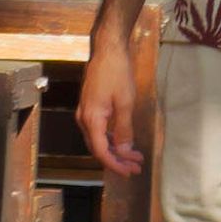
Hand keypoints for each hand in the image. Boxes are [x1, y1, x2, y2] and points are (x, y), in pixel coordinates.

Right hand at [79, 15, 154, 182]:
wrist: (107, 49)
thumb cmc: (116, 72)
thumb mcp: (126, 102)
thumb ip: (124, 128)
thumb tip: (124, 150)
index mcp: (91, 118)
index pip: (101, 151)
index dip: (115, 164)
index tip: (130, 172)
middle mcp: (84, 118)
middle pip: (98, 148)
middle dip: (117, 160)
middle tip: (136, 167)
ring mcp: (85, 112)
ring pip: (98, 140)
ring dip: (116, 150)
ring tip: (135, 157)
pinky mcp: (90, 107)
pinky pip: (98, 130)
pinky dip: (111, 139)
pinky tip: (124, 141)